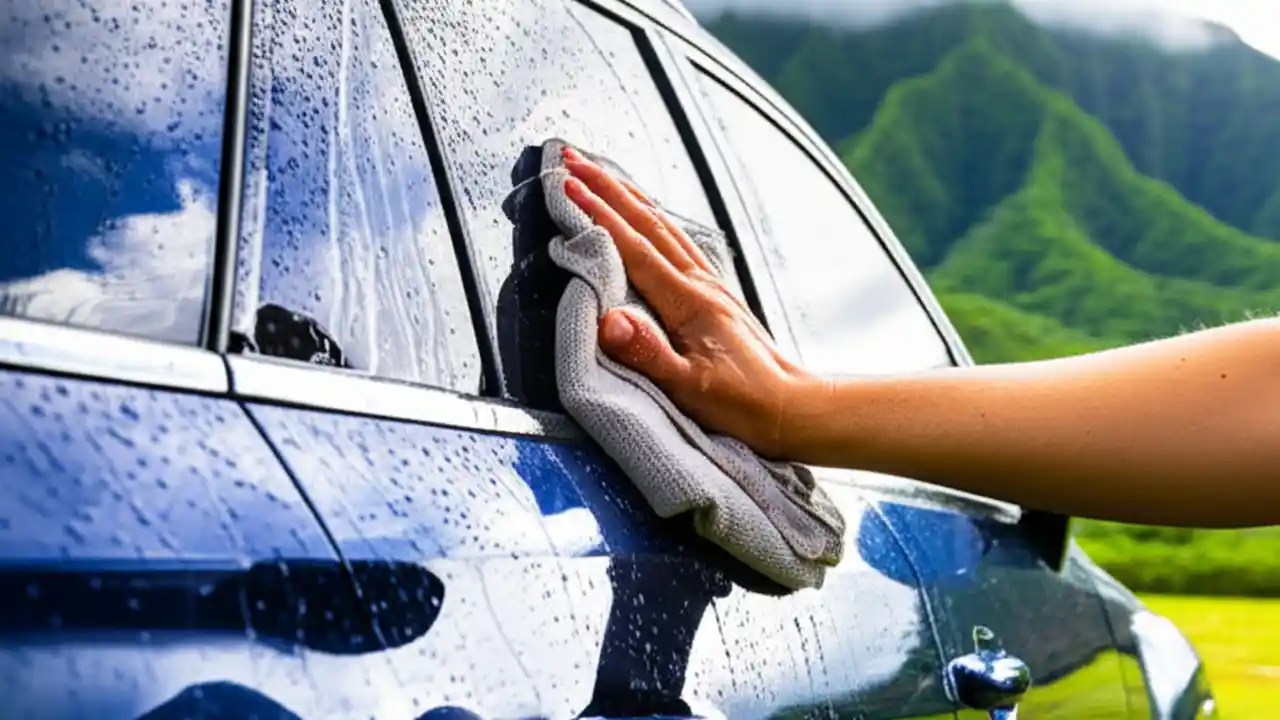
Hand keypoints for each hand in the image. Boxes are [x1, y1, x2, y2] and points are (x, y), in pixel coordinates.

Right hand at [562, 146, 821, 456]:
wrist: (791, 407)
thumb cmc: (742, 404)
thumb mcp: (690, 388)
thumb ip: (647, 354)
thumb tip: (609, 321)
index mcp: (689, 302)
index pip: (634, 248)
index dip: (599, 215)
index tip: (568, 184)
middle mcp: (701, 284)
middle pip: (648, 222)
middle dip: (607, 186)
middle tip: (570, 156)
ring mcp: (711, 285)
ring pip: (664, 226)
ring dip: (629, 195)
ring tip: (599, 172)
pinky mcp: (715, 294)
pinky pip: (677, 242)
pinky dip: (653, 218)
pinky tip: (646, 215)